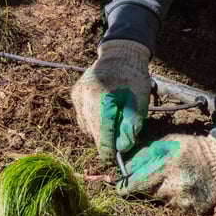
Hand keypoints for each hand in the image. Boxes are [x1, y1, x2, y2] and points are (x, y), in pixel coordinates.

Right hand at [70, 39, 150, 162]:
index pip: (102, 130)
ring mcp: (77, 95)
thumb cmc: (133, 77)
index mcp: (101, 96)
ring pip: (86, 126)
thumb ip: (131, 124)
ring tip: (115, 122)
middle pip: (92, 130)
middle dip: (105, 141)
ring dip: (99, 131)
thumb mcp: (139, 100)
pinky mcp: (75, 94)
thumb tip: (123, 147)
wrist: (120, 54)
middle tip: (119, 144)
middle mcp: (84, 96)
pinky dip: (93, 122)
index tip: (114, 161)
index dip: (108, 149)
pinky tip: (105, 114)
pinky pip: (83, 117)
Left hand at [118, 133, 215, 212]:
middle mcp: (175, 183)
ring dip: (159, 191)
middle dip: (143, 186)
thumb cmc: (193, 149)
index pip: (138, 179)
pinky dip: (172, 199)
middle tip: (147, 179)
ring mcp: (184, 199)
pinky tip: (181, 188)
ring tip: (172, 179)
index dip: (126, 184)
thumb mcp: (169, 142)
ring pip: (159, 199)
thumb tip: (124, 163)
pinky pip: (172, 206)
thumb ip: (147, 152)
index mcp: (168, 162)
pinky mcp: (191, 209)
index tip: (119, 187)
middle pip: (146, 191)